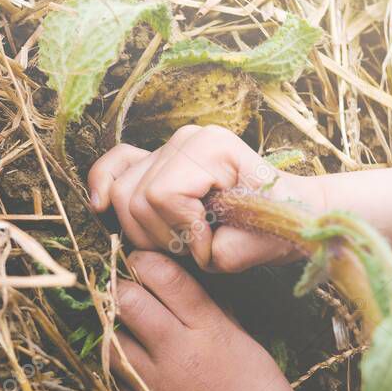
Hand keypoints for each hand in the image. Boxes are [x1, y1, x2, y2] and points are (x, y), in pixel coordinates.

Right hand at [88, 125, 324, 271]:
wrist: (292, 210)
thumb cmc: (278, 226)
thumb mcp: (254, 247)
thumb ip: (217, 252)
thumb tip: (178, 246)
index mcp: (212, 148)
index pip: (163, 195)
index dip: (182, 233)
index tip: (212, 247)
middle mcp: (186, 138)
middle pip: (136, 196)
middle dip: (162, 235)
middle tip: (196, 247)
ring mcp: (169, 145)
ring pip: (121, 192)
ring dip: (144, 229)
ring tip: (180, 239)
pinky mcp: (158, 158)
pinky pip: (114, 165)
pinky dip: (103, 184)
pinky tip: (100, 207)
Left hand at [111, 251, 342, 390]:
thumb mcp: (245, 341)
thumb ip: (211, 311)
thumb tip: (179, 284)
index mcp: (209, 330)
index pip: (164, 277)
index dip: (144, 261)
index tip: (141, 261)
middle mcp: (177, 354)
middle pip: (126, 301)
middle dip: (121, 289)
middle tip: (127, 291)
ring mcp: (155, 386)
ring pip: (110, 340)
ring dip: (114, 329)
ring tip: (128, 329)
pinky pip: (114, 378)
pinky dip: (119, 366)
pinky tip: (135, 365)